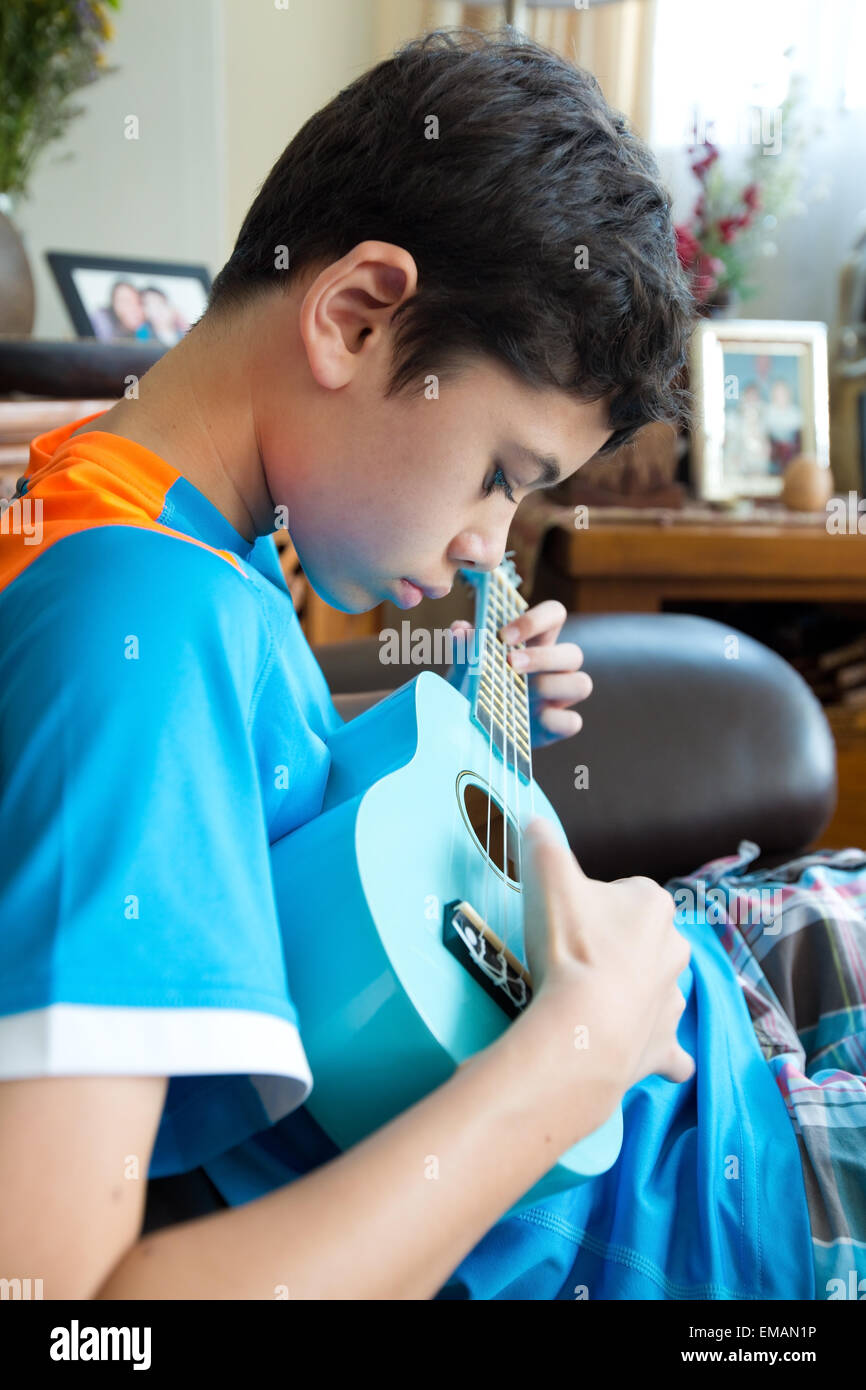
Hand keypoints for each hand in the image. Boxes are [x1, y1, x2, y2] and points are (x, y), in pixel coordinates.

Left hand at [449, 599, 589, 747]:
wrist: (470, 730)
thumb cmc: (475, 690)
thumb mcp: (466, 669)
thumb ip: (465, 650)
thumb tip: (460, 629)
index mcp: (536, 643)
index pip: (554, 615)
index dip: (537, 620)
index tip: (505, 635)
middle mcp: (554, 668)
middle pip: (574, 652)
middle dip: (543, 657)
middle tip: (510, 663)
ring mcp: (559, 698)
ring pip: (582, 684)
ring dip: (550, 686)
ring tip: (519, 693)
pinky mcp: (557, 725)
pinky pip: (572, 721)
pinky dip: (554, 720)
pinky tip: (529, 720)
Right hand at [517, 816, 694, 1098]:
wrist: (583, 1026)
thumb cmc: (570, 946)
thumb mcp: (548, 877)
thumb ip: (542, 843)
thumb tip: (534, 820)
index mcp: (653, 903)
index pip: (624, 891)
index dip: (592, 904)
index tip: (567, 921)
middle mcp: (674, 946)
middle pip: (641, 937)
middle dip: (615, 946)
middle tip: (573, 959)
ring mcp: (672, 997)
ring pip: (657, 986)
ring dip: (635, 992)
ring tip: (592, 1001)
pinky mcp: (664, 1042)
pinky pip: (672, 1049)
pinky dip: (664, 1052)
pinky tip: (652, 1057)